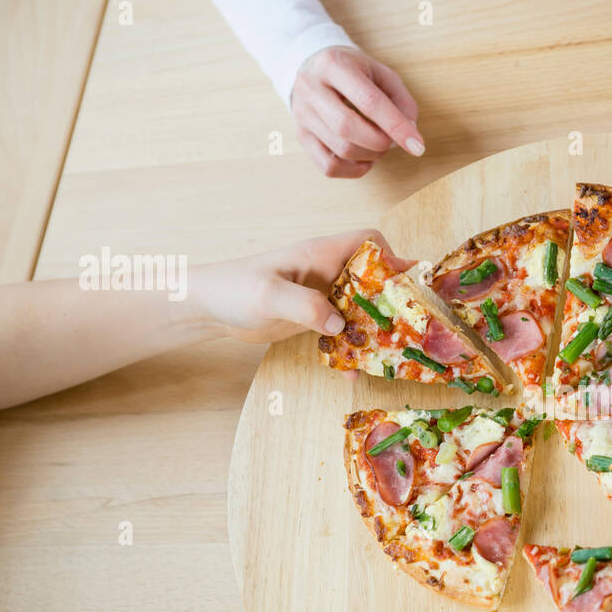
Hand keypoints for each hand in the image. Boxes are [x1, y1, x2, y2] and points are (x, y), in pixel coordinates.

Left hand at [192, 230, 414, 362]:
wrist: (208, 307)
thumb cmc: (234, 289)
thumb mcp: (269, 296)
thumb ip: (305, 306)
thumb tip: (339, 326)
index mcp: (320, 254)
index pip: (368, 241)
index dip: (390, 258)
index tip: (401, 286)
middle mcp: (326, 271)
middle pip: (373, 277)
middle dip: (391, 300)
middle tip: (403, 328)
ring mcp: (321, 294)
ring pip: (361, 306)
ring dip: (373, 329)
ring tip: (385, 353)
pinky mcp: (314, 316)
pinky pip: (342, 330)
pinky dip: (350, 347)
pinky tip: (351, 370)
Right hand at [291, 46, 422, 177]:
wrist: (315, 68)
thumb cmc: (354, 72)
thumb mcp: (381, 74)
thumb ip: (401, 100)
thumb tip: (409, 132)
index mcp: (333, 65)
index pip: (368, 101)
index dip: (396, 126)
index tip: (418, 146)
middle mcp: (311, 88)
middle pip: (347, 128)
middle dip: (380, 142)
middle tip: (393, 141)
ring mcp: (302, 113)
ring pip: (340, 149)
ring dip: (371, 156)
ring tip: (380, 145)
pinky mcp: (301, 135)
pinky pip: (328, 166)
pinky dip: (354, 169)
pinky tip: (365, 159)